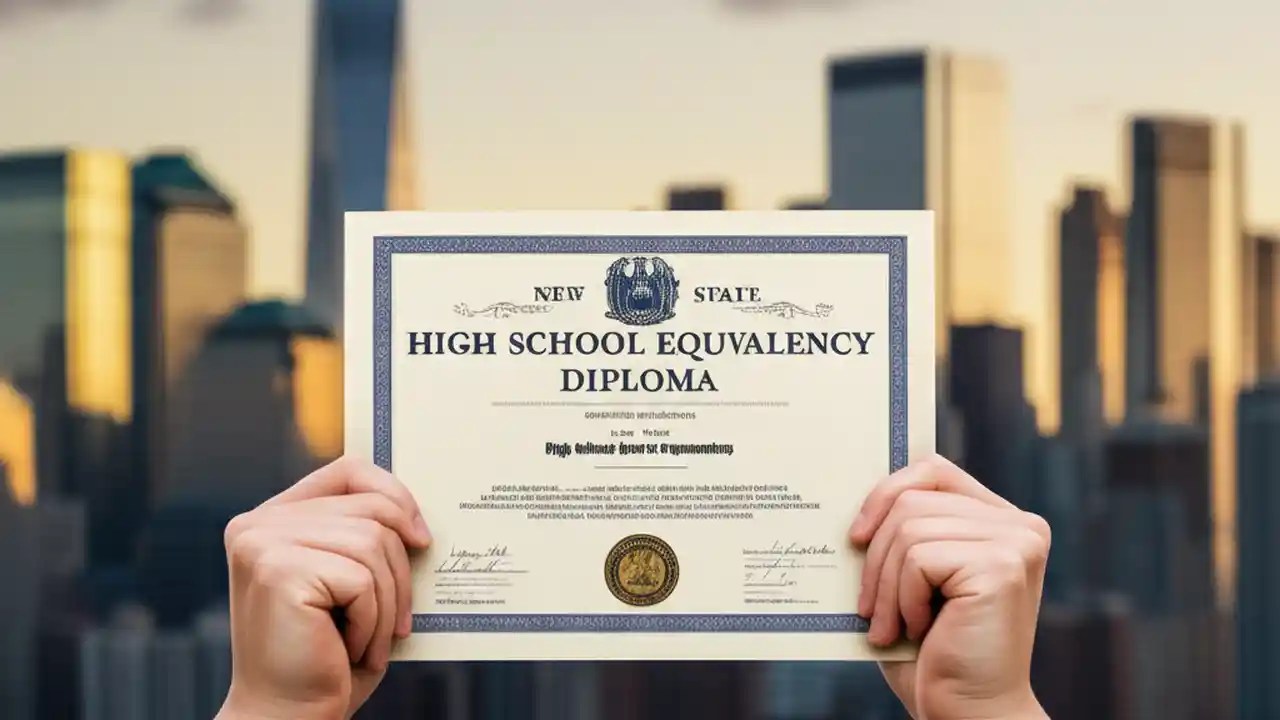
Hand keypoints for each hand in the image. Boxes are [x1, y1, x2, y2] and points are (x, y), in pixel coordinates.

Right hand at [217, 457, 430, 719]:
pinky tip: (349, 648)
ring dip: (387, 601)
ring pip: (373, 543)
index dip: (395, 494)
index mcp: (272, 519)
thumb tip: (420, 515)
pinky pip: (361, 579)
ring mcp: (263, 544)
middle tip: (397, 620)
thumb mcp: (349, 583)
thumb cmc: (326, 654)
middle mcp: (258, 524)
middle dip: (400, 568)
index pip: (348, 471)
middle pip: (371, 510)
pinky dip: (371, 620)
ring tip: (371, 639)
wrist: (288, 717)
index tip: (420, 537)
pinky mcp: (277, 571)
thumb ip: (366, 537)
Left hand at [850, 455, 1050, 719]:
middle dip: (875, 556)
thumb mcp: (914, 579)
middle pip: (911, 500)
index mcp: (1001, 520)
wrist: (967, 712)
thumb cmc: (933, 650)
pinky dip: (903, 598)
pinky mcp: (1003, 566)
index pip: (932, 471)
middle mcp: (1020, 525)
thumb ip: (903, 531)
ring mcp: (1016, 542)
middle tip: (867, 607)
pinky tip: (919, 629)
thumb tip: (848, 490)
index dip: (885, 492)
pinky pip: (919, 558)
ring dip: (885, 585)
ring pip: (909, 528)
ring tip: (888, 625)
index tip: (856, 536)